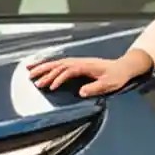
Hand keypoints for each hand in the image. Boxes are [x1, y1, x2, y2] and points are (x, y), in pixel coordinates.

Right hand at [27, 49, 152, 97]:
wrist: (124, 67)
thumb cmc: (117, 76)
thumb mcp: (109, 84)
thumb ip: (95, 88)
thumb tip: (81, 92)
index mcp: (87, 66)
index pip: (68, 70)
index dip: (59, 78)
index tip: (51, 87)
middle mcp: (81, 62)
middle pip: (59, 64)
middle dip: (44, 70)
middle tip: (31, 78)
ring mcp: (79, 62)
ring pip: (58, 63)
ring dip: (44, 67)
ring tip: (30, 72)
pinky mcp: (78, 64)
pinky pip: (61, 63)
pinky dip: (50, 65)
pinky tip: (42, 69)